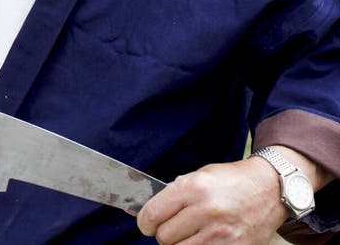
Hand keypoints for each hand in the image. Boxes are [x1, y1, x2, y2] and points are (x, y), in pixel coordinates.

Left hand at [137, 158, 287, 243]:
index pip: (153, 214)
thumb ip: (174, 193)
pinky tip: (205, 240)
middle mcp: (206, 211)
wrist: (269, 189)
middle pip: (164, 238)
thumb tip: (145, 213)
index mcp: (194, 188)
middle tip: (174, 227)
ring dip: (181, 244)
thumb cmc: (231, 181)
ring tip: (191, 233)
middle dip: (164, 234)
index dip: (145, 222)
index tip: (147, 224)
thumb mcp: (200, 176)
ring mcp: (221, 234)